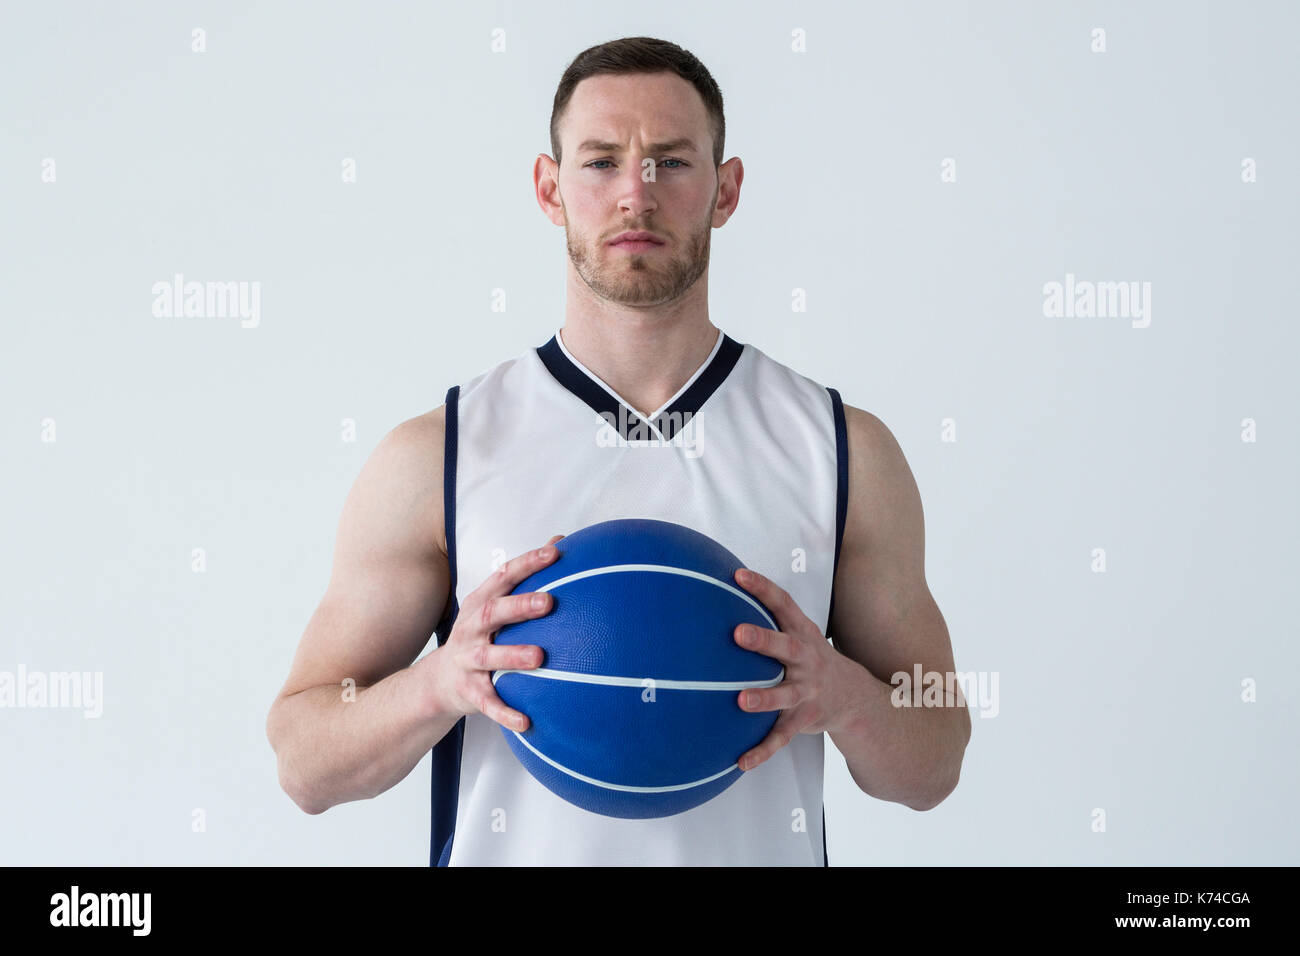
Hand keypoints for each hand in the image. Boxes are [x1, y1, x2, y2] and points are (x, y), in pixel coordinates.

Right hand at [429, 535, 563, 731]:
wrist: (439, 681)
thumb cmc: (479, 637)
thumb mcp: (495, 604)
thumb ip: (525, 577)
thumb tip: (561, 541)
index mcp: (480, 604)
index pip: (503, 577)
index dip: (528, 564)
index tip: (555, 554)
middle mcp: (471, 629)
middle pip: (493, 612)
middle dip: (519, 606)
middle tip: (549, 602)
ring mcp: (468, 660)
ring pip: (489, 656)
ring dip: (513, 656)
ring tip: (539, 658)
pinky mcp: (469, 692)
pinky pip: (488, 703)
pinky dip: (505, 712)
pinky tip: (527, 722)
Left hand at [731, 567, 858, 770]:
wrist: (855, 697)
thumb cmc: (812, 659)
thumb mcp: (800, 634)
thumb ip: (770, 618)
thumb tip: (720, 594)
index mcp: (802, 634)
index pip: (783, 604)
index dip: (762, 588)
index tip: (738, 576)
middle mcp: (806, 660)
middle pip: (785, 648)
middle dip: (763, 640)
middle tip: (737, 633)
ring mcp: (807, 692)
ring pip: (784, 696)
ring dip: (763, 698)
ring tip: (741, 701)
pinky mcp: (803, 719)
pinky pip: (781, 737)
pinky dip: (762, 750)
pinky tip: (741, 761)